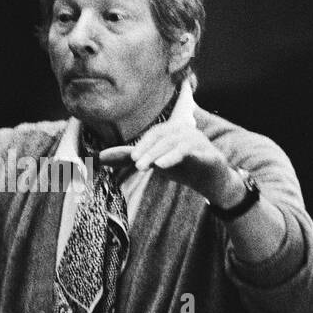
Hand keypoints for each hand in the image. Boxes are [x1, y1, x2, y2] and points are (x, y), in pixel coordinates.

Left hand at [99, 125, 244, 206]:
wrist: (214, 182)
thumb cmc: (184, 168)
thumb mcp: (155, 162)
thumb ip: (130, 157)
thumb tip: (99, 157)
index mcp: (173, 130)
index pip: (155, 132)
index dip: (142, 144)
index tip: (130, 158)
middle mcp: (186, 131)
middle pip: (164, 135)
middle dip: (148, 149)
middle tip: (136, 164)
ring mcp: (199, 141)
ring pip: (175, 142)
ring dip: (159, 153)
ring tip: (146, 166)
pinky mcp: (209, 154)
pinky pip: (190, 150)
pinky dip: (175, 156)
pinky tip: (163, 166)